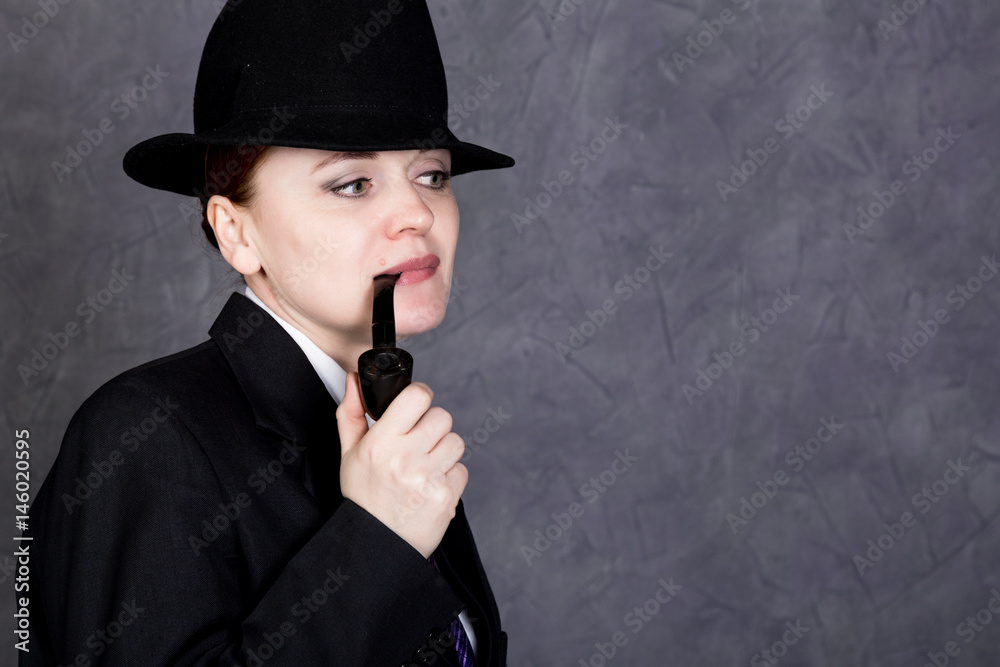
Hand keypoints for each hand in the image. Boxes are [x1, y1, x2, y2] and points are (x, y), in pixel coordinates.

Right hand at [337, 371, 467, 556]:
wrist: (375, 544)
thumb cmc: (363, 496)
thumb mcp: (349, 454)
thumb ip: (352, 413)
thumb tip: (355, 379)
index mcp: (381, 443)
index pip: (418, 396)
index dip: (420, 397)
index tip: (415, 407)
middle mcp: (405, 459)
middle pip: (442, 416)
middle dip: (432, 426)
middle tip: (418, 443)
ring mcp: (428, 478)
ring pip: (456, 441)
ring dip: (443, 450)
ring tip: (424, 466)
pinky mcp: (447, 497)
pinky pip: (462, 470)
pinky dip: (450, 476)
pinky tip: (430, 486)